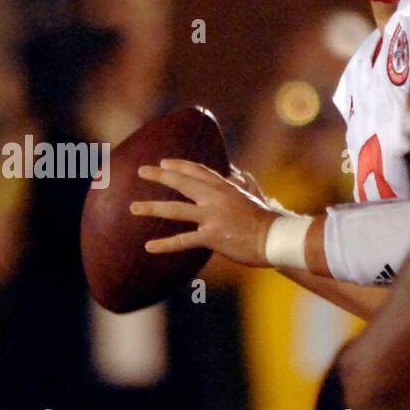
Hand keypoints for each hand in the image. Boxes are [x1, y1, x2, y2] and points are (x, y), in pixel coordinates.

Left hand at [131, 159, 273, 265]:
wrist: (276, 238)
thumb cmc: (268, 220)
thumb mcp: (255, 196)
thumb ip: (245, 185)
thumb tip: (240, 175)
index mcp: (226, 187)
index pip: (198, 171)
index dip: (179, 165)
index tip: (164, 162)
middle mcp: (216, 198)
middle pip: (182, 182)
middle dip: (159, 176)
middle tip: (141, 171)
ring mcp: (213, 217)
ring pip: (175, 210)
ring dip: (152, 208)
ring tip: (133, 208)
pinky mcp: (213, 237)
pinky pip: (184, 240)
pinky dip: (165, 244)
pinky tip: (149, 246)